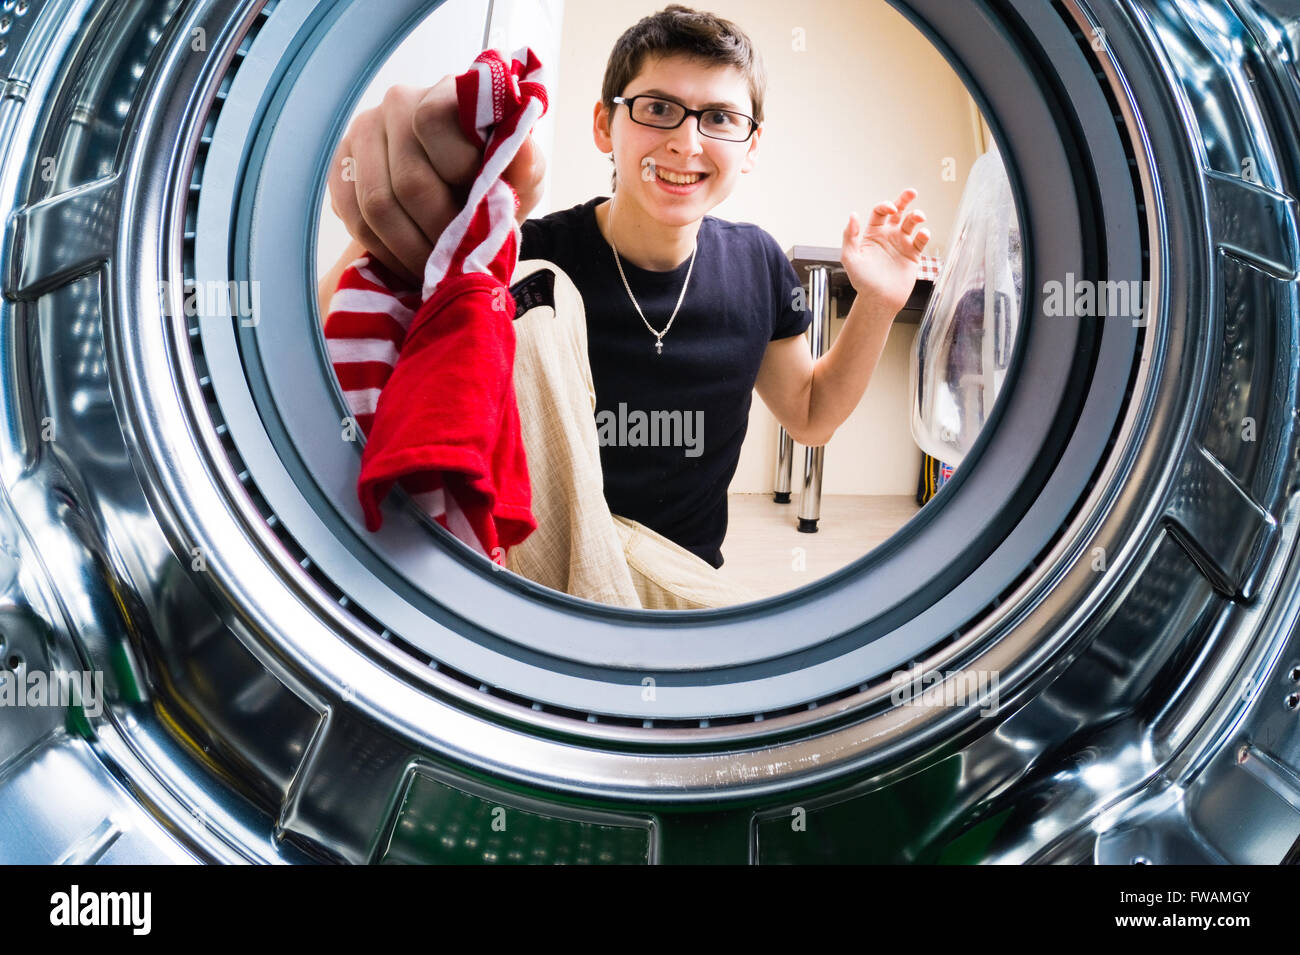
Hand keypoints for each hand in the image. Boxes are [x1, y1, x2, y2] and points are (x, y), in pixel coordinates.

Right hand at [326, 75, 547, 283]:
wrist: (462, 198)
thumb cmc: (497, 183)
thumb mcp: (522, 177)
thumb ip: (524, 163)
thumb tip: (520, 144)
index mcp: (446, 92)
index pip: (431, 121)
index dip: (457, 172)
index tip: (479, 205)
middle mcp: (399, 102)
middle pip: (407, 178)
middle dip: (438, 230)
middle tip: (456, 260)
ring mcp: (365, 132)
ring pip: (377, 203)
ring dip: (410, 249)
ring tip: (435, 271)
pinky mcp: (342, 166)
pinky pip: (352, 215)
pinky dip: (382, 250)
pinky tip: (407, 265)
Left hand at [841, 188, 931, 314]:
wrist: (879, 300)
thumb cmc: (863, 281)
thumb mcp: (850, 257)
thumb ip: (850, 235)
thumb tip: (853, 214)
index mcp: (872, 234)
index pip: (880, 212)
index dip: (885, 206)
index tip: (890, 209)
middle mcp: (888, 236)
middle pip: (898, 211)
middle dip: (904, 200)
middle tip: (911, 192)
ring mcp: (901, 244)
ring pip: (911, 223)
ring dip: (916, 216)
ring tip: (919, 217)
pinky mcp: (913, 254)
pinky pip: (921, 240)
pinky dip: (924, 234)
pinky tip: (922, 233)